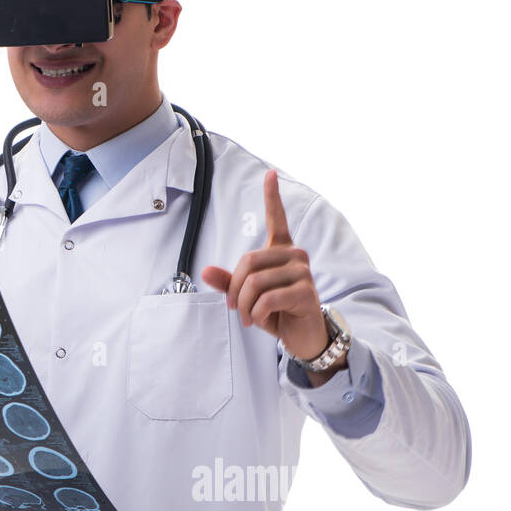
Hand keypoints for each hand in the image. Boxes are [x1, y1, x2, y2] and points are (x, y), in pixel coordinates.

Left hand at [200, 169, 330, 361]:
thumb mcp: (248, 297)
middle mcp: (294, 255)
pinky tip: (261, 321)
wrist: (303, 337)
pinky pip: (267, 299)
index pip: (276, 219)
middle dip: (235, 289)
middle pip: (248, 262)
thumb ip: (228, 283)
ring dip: (245, 306)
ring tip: (250, 317)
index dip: (272, 196)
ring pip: (255, 282)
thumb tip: (205, 271)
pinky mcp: (305, 292)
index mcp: (281, 251)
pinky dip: (257, 314)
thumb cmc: (276, 312)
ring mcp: (302, 272)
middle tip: (235, 308)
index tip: (270, 173)